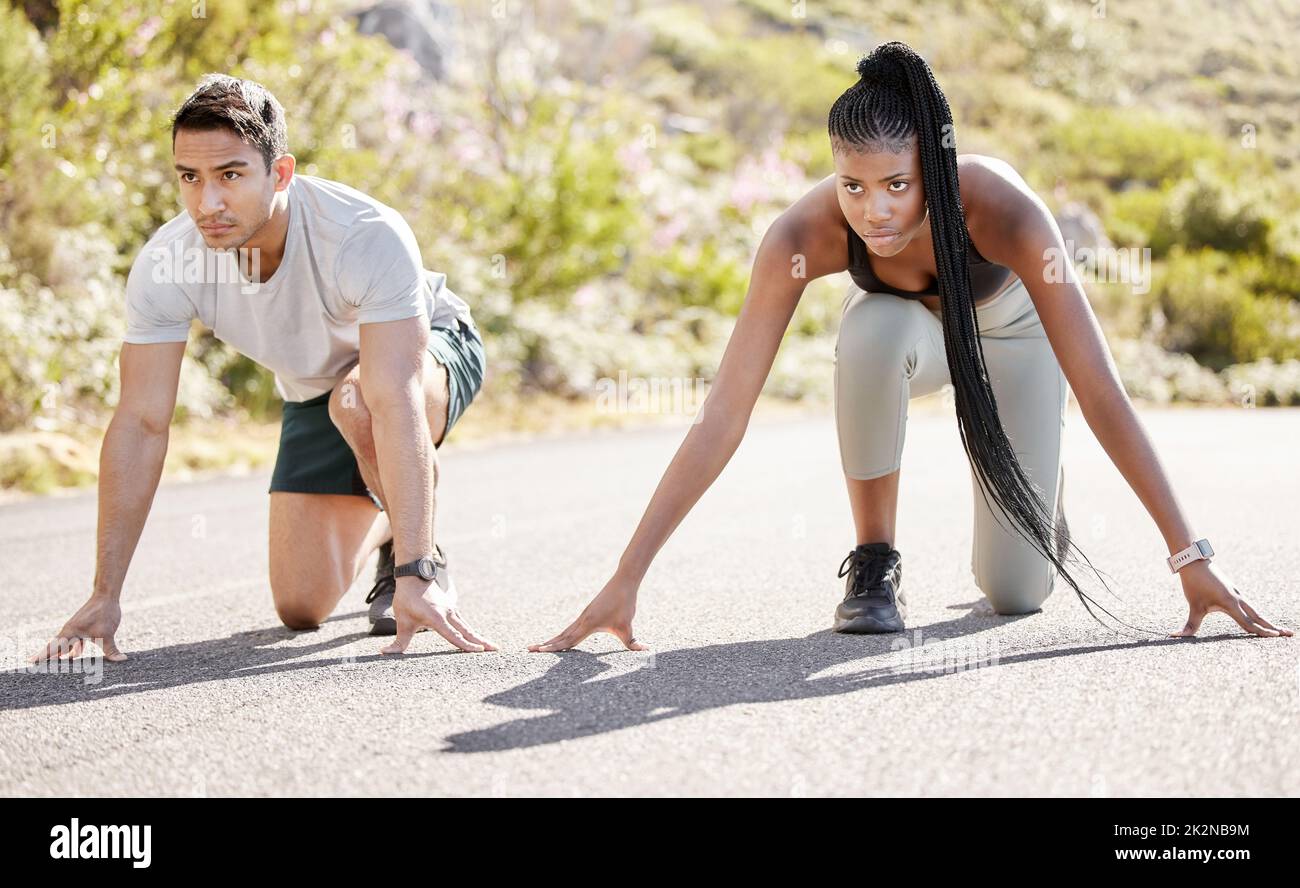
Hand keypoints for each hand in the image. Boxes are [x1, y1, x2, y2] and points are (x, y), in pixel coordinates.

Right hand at [29, 595, 126, 662]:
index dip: (42, 655)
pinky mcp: (84, 627)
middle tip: (36, 666)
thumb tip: (121, 660)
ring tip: (57, 664)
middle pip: (56, 647)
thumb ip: (111, 650)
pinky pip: (76, 640)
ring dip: (63, 654)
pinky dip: (74, 648)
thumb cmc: (103, 613)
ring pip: (67, 644)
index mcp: (70, 633)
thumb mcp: (107, 634)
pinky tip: (76, 654)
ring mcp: (76, 629)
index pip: (53, 647)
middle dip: (49, 657)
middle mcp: (69, 631)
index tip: (29, 661)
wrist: (107, 596)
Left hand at [381, 575, 495, 654]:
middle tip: (496, 649)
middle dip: (482, 641)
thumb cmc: (407, 599)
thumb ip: (398, 641)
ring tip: (491, 647)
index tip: (479, 650)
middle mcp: (447, 613)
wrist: (414, 576)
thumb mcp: (402, 621)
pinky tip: (477, 638)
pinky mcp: (452, 609)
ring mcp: (451, 610)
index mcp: (436, 618)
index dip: (466, 644)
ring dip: (479, 637)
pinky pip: (463, 623)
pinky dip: (471, 631)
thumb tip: (384, 653)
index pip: (453, 635)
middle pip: (467, 631)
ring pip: (467, 626)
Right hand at [528, 575, 648, 652]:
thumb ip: (632, 642)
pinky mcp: (586, 614)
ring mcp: (582, 617)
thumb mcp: (628, 627)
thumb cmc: (625, 605)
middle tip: (529, 650)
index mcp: (588, 625)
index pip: (568, 640)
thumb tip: (644, 650)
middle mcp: (581, 621)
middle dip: (545, 645)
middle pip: (560, 636)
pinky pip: (570, 628)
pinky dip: (562, 635)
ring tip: (538, 647)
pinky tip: (558, 639)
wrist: (623, 583)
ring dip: (551, 640)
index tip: (540, 651)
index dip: (554, 647)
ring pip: (564, 632)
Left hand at [1171, 560, 1291, 637]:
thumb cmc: (1194, 583)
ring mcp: (1237, 593)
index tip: (1274, 637)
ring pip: (1254, 610)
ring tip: (1278, 629)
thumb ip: (1190, 625)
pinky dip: (1256, 613)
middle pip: (1258, 616)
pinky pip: (1248, 605)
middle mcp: (1238, 598)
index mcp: (1230, 603)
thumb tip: (1176, 636)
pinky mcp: (1233, 590)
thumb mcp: (1193, 606)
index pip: (1248, 622)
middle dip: (1273, 627)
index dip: (1261, 631)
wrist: (1194, 561)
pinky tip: (1259, 618)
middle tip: (1289, 634)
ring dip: (1266, 620)